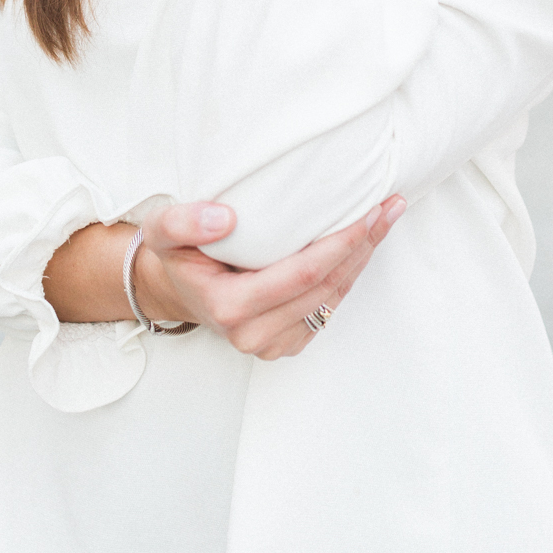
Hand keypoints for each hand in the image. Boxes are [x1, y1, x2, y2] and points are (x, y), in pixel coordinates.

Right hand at [134, 195, 406, 358]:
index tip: (370, 211)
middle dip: (363, 245)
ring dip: (362, 259)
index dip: (342, 243)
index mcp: (229, 307)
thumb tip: (224, 218)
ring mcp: (272, 345)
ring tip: (384, 219)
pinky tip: (361, 246)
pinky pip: (327, 310)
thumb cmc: (176, 254)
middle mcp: (253, 335)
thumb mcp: (163, 229)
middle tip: (390, 207)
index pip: (302, 274)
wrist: (176, 287)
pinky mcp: (286, 345)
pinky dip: (347, 276)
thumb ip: (184, 221)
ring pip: (332, 300)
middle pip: (326, 287)